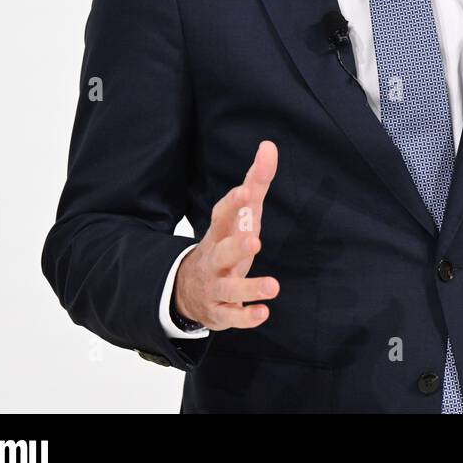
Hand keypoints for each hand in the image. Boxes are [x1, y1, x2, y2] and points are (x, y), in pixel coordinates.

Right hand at [174, 140, 280, 329]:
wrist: (189, 288)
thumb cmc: (225, 242)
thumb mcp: (240, 214)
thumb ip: (256, 182)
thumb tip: (269, 146)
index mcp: (220, 232)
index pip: (223, 214)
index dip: (234, 203)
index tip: (248, 190)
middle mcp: (215, 258)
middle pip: (222, 251)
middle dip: (236, 246)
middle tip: (254, 240)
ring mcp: (216, 285)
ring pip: (229, 288)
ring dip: (249, 287)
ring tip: (273, 285)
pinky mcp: (221, 311)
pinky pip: (232, 316)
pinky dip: (246, 316)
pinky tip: (264, 313)